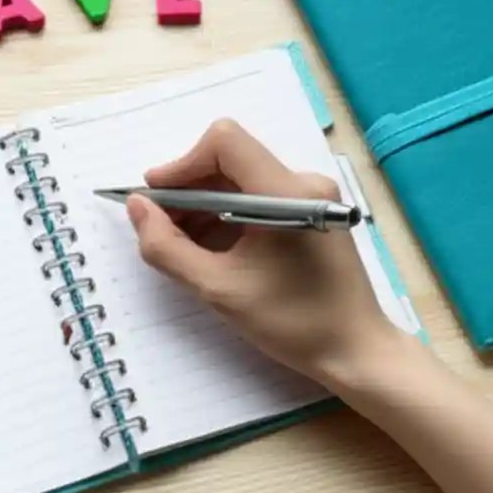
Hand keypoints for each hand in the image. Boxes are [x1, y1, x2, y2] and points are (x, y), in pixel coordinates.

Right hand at [124, 118, 402, 384]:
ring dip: (205, 204)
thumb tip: (137, 208)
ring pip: (241, 179)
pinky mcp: (312, 212)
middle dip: (188, 189)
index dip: (182, 164)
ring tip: (182, 243)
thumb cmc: (293, 323)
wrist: (356, 350)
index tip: (156, 199)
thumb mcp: (218, 289)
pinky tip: (212, 248)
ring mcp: (311, 196)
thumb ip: (167, 247)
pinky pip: (258, 197)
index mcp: (285, 193)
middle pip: (230, 160)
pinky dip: (228, 215)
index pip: (224, 142)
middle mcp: (302, 182)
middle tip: (160, 227)